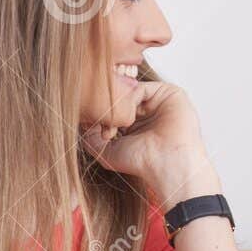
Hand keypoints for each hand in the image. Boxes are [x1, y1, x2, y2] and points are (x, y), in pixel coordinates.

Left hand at [82, 81, 218, 209]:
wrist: (167, 164)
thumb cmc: (142, 162)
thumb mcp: (106, 152)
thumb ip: (90, 138)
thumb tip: (80, 123)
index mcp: (137, 126)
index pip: (114, 109)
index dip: (101, 114)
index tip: (94, 127)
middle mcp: (149, 113)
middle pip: (121, 98)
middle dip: (108, 108)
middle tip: (105, 125)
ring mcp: (160, 103)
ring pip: (130, 91)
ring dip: (118, 104)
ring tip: (115, 123)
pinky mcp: (171, 94)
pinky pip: (143, 87)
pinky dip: (130, 98)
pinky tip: (128, 114)